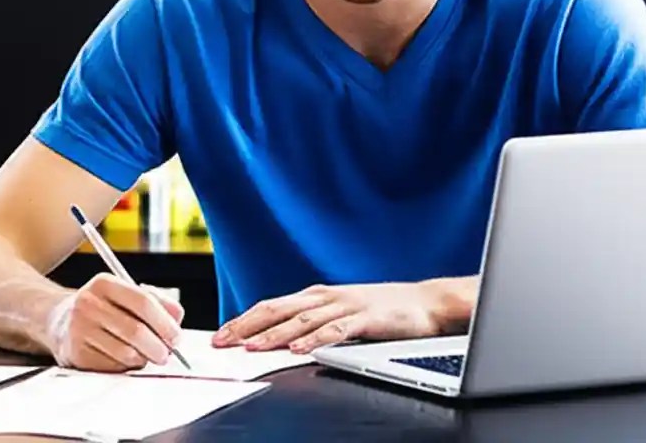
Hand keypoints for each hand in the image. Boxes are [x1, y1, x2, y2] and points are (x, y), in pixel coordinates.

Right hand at [44, 273, 184, 371]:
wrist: (59, 322)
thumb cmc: (102, 308)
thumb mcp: (125, 294)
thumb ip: (157, 302)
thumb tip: (176, 319)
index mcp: (103, 283)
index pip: (143, 302)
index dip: (165, 323)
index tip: (176, 336)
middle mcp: (87, 304)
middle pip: (136, 331)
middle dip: (159, 347)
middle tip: (166, 353)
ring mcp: (78, 330)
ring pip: (126, 353)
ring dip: (143, 359)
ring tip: (142, 354)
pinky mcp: (75, 354)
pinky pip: (113, 367)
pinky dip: (125, 366)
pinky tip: (122, 357)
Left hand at [211, 277, 477, 353]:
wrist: (426, 303)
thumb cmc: (382, 312)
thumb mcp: (339, 314)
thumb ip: (312, 323)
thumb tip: (278, 341)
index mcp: (315, 296)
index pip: (270, 307)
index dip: (242, 320)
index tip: (219, 337)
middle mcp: (325, 297)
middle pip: (277, 310)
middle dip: (246, 327)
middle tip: (222, 342)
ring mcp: (345, 305)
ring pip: (302, 319)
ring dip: (274, 335)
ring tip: (252, 348)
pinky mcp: (366, 318)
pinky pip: (336, 330)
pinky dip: (315, 339)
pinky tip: (299, 349)